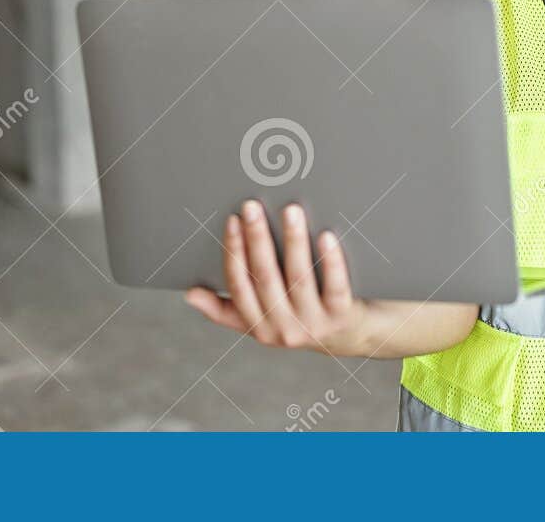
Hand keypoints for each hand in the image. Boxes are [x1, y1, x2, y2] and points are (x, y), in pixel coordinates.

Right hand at [183, 199, 371, 355]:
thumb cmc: (303, 318)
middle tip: (252, 206)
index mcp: (259, 326)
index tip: (233, 219)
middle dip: (257, 239)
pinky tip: (326, 235)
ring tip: (291, 210)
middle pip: (266, 277)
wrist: (354, 339)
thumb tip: (190, 294)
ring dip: (293, 242)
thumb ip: (227, 309)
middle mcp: (283, 328)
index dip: (234, 251)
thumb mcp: (263, 321)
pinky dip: (330, 261)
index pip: (240, 284)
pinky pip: (335, 286)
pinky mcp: (342, 316)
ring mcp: (314, 324)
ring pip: (299, 278)